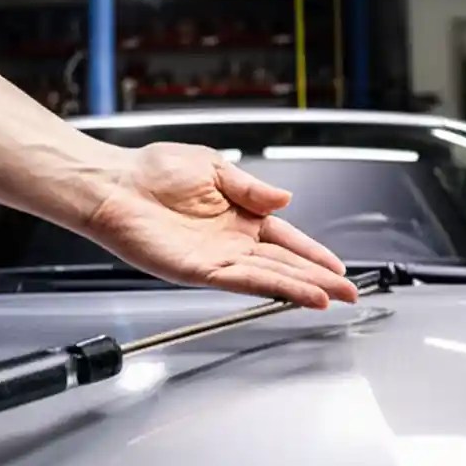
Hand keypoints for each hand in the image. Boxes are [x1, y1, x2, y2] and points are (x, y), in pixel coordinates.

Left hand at [85, 143, 358, 307]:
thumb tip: (284, 198)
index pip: (287, 239)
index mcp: (239, 215)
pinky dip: (271, 289)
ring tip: (332, 298)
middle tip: (350, 291)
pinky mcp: (198, 271)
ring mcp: (217, 258)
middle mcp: (231, 241)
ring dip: (302, 288)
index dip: (314, 254)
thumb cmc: (151, 172)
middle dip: (319, 278)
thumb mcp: (214, 167)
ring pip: (269, 277)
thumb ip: (251, 187)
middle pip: (285, 264)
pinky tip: (294, 294)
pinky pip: (242, 282)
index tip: (338, 267)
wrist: (115, 185)